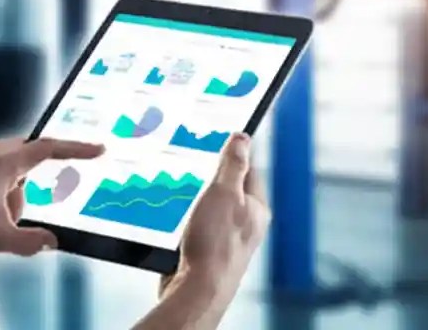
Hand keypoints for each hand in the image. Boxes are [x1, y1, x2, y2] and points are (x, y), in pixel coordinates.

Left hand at [0, 137, 103, 256]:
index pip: (47, 149)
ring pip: (6, 167)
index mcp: (0, 161)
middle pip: (25, 159)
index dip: (75, 150)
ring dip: (6, 193)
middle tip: (9, 217)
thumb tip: (51, 242)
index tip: (98, 149)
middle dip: (25, 189)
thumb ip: (29, 241)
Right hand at [161, 133, 269, 298]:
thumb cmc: (215, 244)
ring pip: (208, 207)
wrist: (197, 289)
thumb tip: (242, 138)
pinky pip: (196, 225)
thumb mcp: (224, 192)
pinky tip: (171, 216)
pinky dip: (184, 218)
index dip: (233, 152)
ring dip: (193, 198)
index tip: (216, 138)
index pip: (249, 168)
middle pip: (227, 188)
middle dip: (208, 176)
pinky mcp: (207, 251)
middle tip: (189, 162)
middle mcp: (245, 224)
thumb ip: (233, 164)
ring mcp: (226, 239)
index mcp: (256, 207)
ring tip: (178, 190)